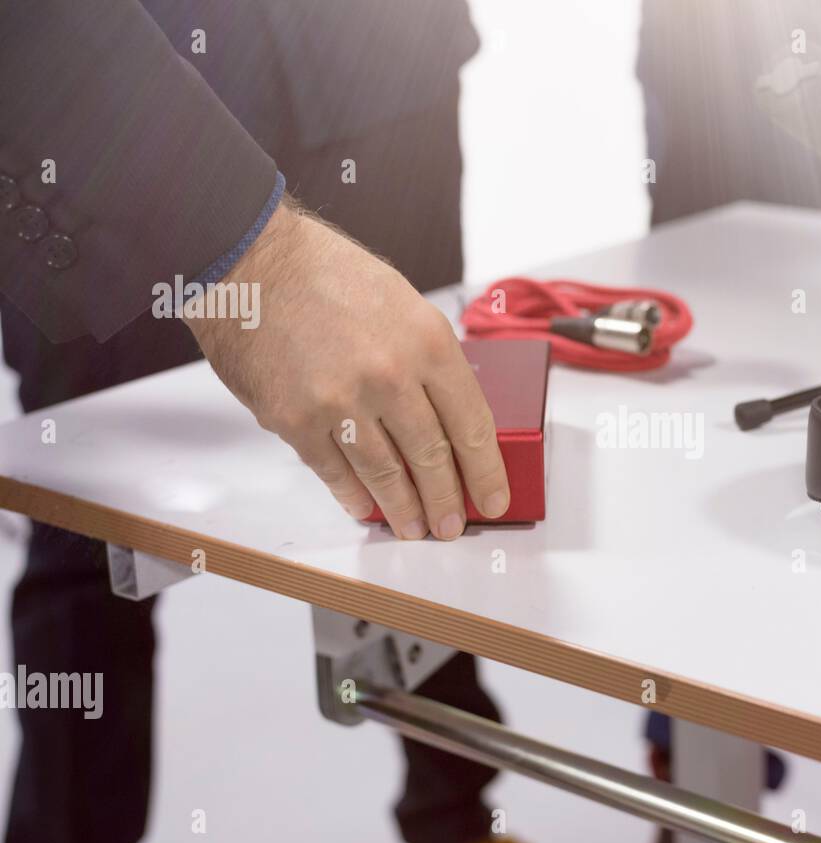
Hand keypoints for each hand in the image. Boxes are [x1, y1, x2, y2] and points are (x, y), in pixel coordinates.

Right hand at [184, 199, 509, 539]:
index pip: (473, 424)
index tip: (494, 499)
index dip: (487, 472)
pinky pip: (334, 471)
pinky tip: (366, 508)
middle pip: (432, 457)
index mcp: (428, 341)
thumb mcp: (402, 303)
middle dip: (448, 501)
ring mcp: (341, 400)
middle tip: (452, 525)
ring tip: (415, 529)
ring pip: (385, 473)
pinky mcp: (295, 419)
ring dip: (404, 509)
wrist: (248, 258)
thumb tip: (448, 417)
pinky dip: (353, 495)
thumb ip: (428, 359)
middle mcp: (390, 374)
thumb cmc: (326, 273)